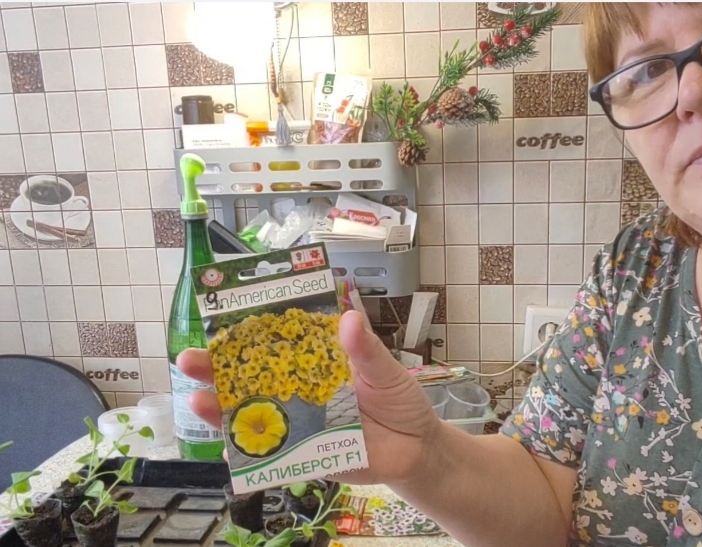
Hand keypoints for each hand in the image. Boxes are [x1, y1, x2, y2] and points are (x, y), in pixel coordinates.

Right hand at [176, 310, 443, 485]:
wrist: (417, 448)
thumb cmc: (399, 401)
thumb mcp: (386, 370)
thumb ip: (365, 349)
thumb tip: (347, 319)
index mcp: (314, 362)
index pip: (273, 343)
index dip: (244, 333)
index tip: (217, 321)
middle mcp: (297, 391)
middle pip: (249, 379)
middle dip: (216, 370)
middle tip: (189, 360)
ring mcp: (297, 424)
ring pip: (251, 416)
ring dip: (221, 411)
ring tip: (199, 402)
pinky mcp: (303, 455)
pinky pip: (269, 456)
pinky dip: (248, 455)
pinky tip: (230, 451)